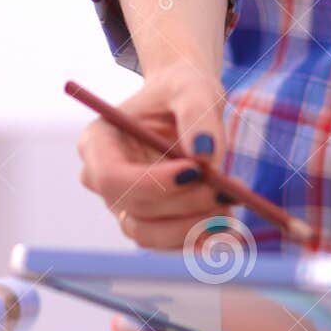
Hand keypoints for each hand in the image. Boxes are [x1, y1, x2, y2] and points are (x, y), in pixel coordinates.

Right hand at [76, 61, 230, 248]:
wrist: (187, 104)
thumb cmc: (183, 90)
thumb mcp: (193, 88)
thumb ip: (197, 115)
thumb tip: (205, 155)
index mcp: (98, 142)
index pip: (112, 177)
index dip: (151, 183)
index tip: (195, 172)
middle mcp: (102, 180)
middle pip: (134, 211)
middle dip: (184, 206)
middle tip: (228, 193)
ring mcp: (122, 206)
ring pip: (150, 235)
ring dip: (193, 228)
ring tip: (232, 204)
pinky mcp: (147, 222)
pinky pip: (168, 242)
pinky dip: (199, 237)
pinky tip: (228, 223)